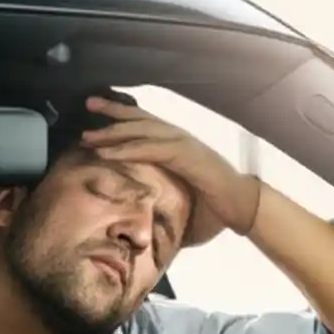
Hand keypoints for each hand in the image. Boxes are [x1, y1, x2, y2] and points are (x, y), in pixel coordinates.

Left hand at [80, 96, 261, 245]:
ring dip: (113, 130)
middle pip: (140, 119)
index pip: (146, 126)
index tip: (97, 118)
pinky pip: (150, 149)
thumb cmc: (217, 211)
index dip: (122, 119)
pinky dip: (127, 150)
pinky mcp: (186, 156)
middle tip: (88, 102)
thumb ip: (163, 212)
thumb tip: (145, 231)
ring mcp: (183, 145)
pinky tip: (106, 153)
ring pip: (141, 130)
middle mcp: (180, 140)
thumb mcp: (182, 208)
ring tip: (88, 133)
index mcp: (178, 147)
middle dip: (112, 112)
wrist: (244, 209)